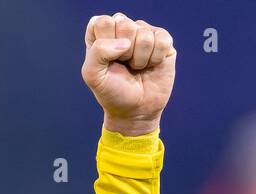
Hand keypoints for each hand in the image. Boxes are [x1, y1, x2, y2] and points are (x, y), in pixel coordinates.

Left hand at [81, 13, 175, 135]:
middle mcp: (122, 29)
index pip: (102, 21)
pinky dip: (155, 58)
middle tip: (124, 65)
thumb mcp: (93, 76)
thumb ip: (97, 52)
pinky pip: (162, 39)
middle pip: (124, 23)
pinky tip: (151, 65)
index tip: (107, 61)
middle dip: (123, 52)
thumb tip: (125, 42)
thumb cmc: (112, 92)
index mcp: (101, 34)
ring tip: (136, 67)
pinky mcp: (163, 39)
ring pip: (143, 34)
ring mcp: (143, 32)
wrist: (135, 110)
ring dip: (140, 58)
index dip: (106, 42)